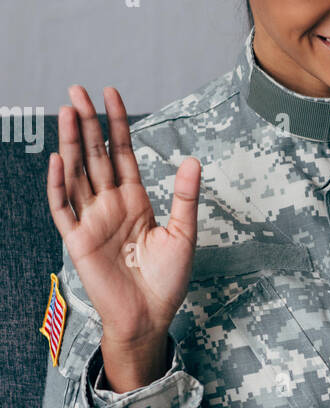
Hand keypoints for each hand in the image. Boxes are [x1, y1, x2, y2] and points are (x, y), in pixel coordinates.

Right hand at [47, 84, 200, 350]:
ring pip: (77, 174)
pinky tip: (59, 159)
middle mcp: (110, 205)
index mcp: (135, 200)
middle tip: (78, 90)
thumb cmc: (168, 280)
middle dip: (88, 123)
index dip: (116, 124)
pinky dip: (59, 185)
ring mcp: (92, 221)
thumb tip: (192, 159)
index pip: (122, 154)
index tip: (111, 94)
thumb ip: (185, 197)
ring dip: (72, 144)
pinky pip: (63, 209)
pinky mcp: (78, 241)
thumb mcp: (184, 235)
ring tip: (68, 112)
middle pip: (95, 156)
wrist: (150, 318)